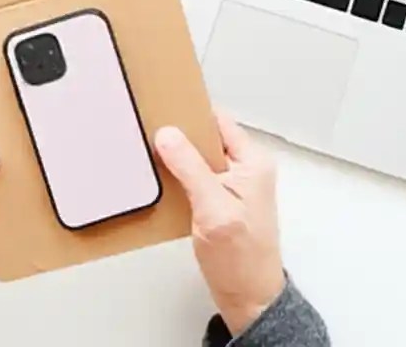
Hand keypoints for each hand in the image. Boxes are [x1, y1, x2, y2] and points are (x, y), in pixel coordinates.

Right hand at [155, 115, 285, 335]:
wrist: (248, 297)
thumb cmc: (243, 260)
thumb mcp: (214, 209)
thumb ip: (191, 169)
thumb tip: (169, 136)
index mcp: (253, 164)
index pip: (219, 122)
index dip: (192, 113)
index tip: (165, 108)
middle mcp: (245, 171)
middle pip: (207, 139)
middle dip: (180, 137)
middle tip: (152, 134)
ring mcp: (233, 187)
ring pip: (198, 159)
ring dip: (177, 160)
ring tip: (154, 158)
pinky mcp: (220, 202)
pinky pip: (195, 179)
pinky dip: (178, 180)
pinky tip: (164, 185)